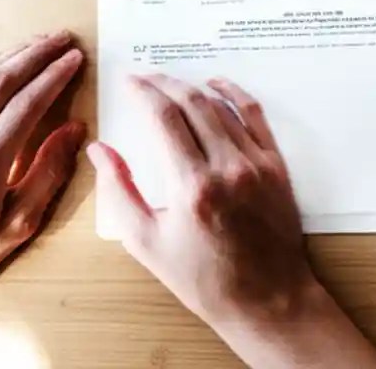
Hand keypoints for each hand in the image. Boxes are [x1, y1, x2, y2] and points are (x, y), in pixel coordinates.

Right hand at [88, 74, 375, 368]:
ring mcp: (256, 163)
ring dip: (193, 86)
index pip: (163, 117)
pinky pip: (256, 115)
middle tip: (145, 75)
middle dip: (163, 82)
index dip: (142, 91)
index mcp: (191, 187)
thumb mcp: (147, 243)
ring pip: (222, 105)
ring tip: (171, 81)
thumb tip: (99, 149)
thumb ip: (119, 191)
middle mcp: (227, 167)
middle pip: (191, 103)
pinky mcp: (276, 166)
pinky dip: (235, 93)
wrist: (267, 300)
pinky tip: (217, 85)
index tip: (128, 80)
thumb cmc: (204, 280)